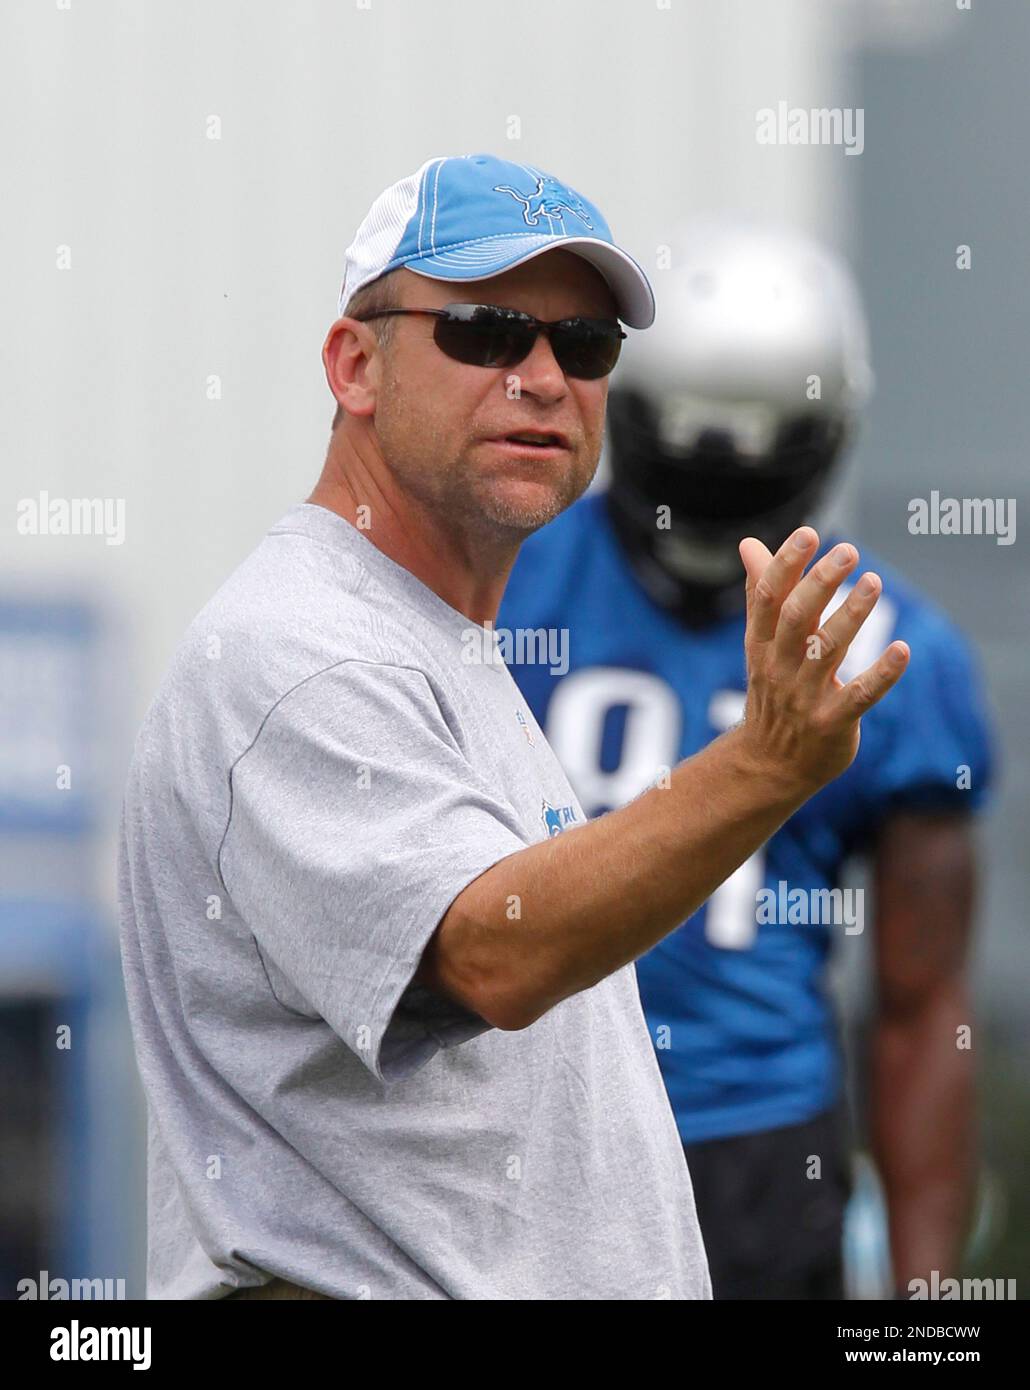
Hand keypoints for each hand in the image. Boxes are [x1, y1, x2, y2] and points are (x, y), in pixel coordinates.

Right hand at [736, 527, 909, 794]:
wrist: (770, 764)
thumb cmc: (773, 691)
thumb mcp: (760, 644)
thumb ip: (761, 592)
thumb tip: (749, 543)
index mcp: (761, 645)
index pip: (768, 598)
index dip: (786, 564)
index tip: (808, 534)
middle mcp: (779, 667)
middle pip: (795, 618)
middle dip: (820, 582)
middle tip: (848, 551)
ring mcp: (804, 697)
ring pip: (827, 650)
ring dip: (851, 614)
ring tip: (873, 582)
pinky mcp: (832, 723)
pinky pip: (859, 696)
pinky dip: (882, 673)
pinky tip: (902, 650)